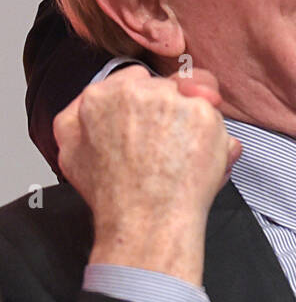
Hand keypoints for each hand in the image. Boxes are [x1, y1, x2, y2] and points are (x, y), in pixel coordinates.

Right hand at [53, 65, 236, 285]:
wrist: (146, 222)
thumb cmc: (112, 195)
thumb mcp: (70, 153)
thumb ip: (78, 115)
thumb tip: (93, 98)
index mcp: (102, 95)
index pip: (135, 79)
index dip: (147, 104)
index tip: (149, 126)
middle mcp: (139, 91)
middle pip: (169, 88)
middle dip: (172, 113)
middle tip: (164, 148)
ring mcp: (174, 100)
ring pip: (196, 103)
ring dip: (195, 126)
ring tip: (180, 160)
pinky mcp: (205, 113)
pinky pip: (219, 124)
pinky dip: (216, 145)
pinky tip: (199, 165)